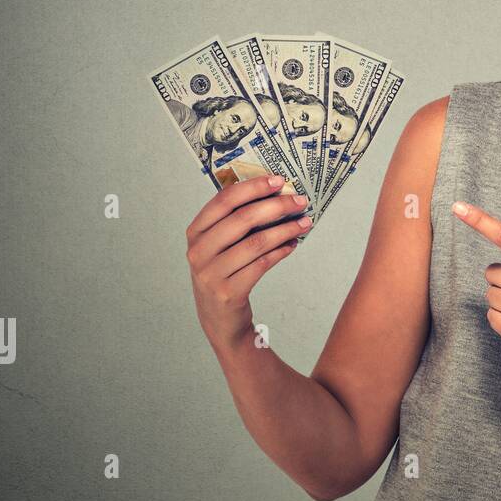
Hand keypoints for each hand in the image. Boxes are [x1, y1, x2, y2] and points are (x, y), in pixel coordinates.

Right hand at [184, 175, 311, 355]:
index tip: (279, 180)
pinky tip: (293, 244)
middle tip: (300, 201)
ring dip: (285, 229)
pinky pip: (262, 264)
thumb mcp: (220, 246)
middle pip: (243, 219)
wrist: (219, 320)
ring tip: (304, 223)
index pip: (223, 200)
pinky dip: (281, 251)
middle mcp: (199, 251)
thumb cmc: (224, 273)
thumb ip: (237, 222)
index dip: (253, 187)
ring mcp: (211, 273)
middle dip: (277, 206)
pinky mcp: (228, 292)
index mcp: (196, 232)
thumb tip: (276, 194)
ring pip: (256, 242)